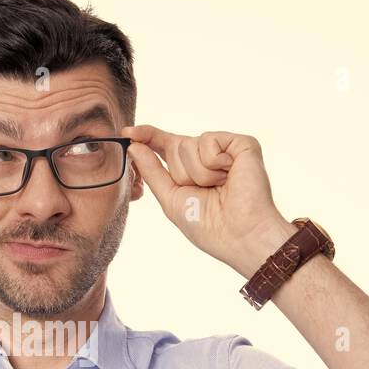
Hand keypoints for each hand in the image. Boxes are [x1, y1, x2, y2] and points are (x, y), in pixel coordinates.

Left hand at [121, 125, 293, 276]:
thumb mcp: (170, 198)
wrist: (240, 235)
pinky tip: (229, 176)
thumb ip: (151, 170)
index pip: (164, 146)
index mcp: (191, 169)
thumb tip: (133, 145)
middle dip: (180, 172)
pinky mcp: (242, 144)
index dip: (147, 137)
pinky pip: (208, 140)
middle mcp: (208, 155)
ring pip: (188, 143)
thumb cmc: (208, 226)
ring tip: (219, 187)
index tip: (126, 133)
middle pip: (173, 144)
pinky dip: (212, 163)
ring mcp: (225, 148)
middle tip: (204, 191)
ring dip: (197, 173)